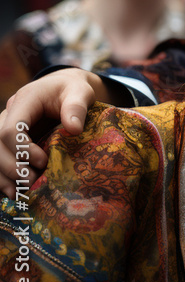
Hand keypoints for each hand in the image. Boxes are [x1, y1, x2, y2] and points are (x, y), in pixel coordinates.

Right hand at [0, 68, 105, 198]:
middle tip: (32, 181)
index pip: (11, 128)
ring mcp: (6, 126)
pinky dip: (3, 175)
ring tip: (19, 193)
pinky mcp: (9, 139)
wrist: (65, 88)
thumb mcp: (81, 92)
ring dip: (3, 175)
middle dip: (11, 166)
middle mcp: (9, 113)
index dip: (23, 148)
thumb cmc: (73, 91)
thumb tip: (74, 129)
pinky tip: (13, 191)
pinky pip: (0, 156)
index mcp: (25, 101)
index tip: (44, 162)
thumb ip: (77, 107)